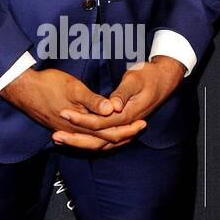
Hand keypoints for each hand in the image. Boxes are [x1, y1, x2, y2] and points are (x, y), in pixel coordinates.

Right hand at [0, 66, 147, 150]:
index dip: (128, 128)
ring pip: (95, 143)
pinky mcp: (64, 130)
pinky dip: (99, 140)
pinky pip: (86, 141)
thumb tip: (112, 109)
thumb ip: (93, 100)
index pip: (110, 132)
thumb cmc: (48, 84)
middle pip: (105, 141)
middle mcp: (75, 132)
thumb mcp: (73, 88)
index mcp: (80, 123)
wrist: (24, 89)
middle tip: (140, 128)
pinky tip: (103, 136)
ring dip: (113, 139)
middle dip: (125, 135)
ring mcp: (68, 133)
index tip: (142, 122)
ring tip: (128, 134)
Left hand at [52, 56, 184, 148]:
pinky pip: (104, 141)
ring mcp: (124, 127)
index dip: (80, 119)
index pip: (99, 122)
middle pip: (98, 139)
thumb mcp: (135, 80)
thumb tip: (112, 106)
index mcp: (127, 115)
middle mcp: (125, 124)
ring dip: (80, 143)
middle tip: (56, 136)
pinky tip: (76, 139)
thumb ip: (122, 93)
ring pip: (100, 144)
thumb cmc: (149, 76)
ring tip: (60, 140)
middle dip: (75, 139)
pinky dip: (89, 142)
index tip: (63, 113)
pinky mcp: (122, 126)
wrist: (164, 79)